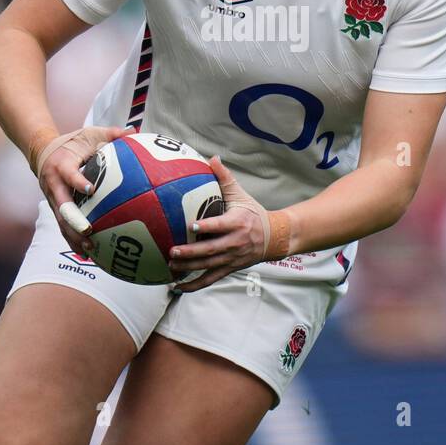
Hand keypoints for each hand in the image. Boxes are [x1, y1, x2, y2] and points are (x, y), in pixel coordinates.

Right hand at [31, 124, 137, 255]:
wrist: (41, 151)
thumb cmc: (72, 142)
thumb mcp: (89, 134)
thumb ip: (111, 133)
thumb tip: (135, 131)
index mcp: (61, 164)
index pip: (68, 174)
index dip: (78, 181)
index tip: (91, 190)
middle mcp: (53, 184)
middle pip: (61, 207)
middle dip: (74, 222)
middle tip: (89, 233)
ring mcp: (51, 198)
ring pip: (60, 222)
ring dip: (72, 237)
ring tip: (89, 251)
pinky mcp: (54, 208)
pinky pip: (62, 226)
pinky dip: (72, 241)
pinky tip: (87, 255)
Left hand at [167, 155, 293, 292]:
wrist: (275, 237)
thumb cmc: (253, 213)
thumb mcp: (241, 195)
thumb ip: (225, 178)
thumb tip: (212, 158)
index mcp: (237, 223)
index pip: (220, 226)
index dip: (207, 227)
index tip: (191, 226)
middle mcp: (235, 243)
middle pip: (211, 250)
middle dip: (191, 253)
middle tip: (172, 251)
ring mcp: (232, 258)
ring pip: (209, 266)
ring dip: (189, 268)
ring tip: (170, 267)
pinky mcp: (230, 269)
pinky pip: (210, 279)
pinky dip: (194, 285)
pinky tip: (177, 287)